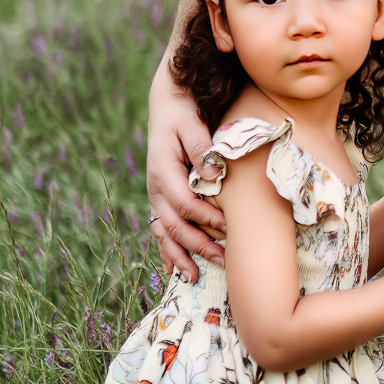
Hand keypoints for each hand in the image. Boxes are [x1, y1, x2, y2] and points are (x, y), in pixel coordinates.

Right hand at [147, 63, 223, 281]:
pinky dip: (167, 251)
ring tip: (195, 277)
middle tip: (223, 261)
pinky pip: (161, 230)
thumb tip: (213, 174)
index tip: (227, 227)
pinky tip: (175, 270)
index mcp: (163, 170)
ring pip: (164, 233)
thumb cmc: (184, 113)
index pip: (183, 202)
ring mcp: (156, 195)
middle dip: (196, 245)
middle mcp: (156, 187)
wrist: (167, 105)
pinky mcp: (161, 199)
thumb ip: (202, 148)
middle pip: (173, 225)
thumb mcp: (192, 124)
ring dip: (179, 256)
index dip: (204, 217)